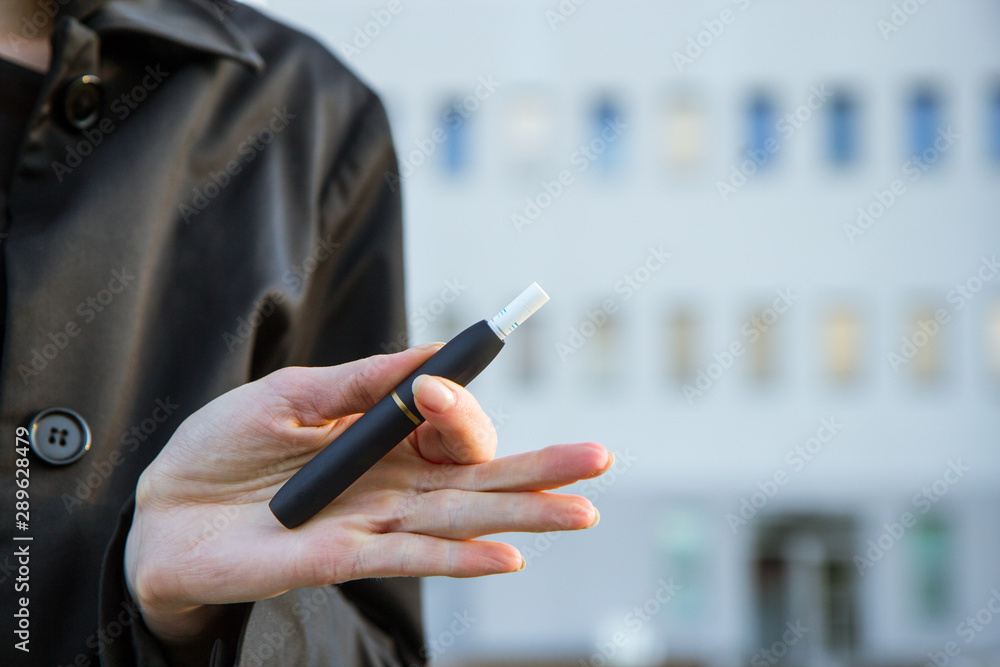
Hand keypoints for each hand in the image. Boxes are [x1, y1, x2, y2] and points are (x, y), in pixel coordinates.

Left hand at [124, 343, 609, 653]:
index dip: (461, 403)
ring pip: (462, 519)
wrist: (166, 509)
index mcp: (384, 436)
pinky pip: (411, 558)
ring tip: (582, 511)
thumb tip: (433, 351)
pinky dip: (459, 558)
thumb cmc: (225, 447)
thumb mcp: (291, 394)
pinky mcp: (343, 558)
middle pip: (480, 477)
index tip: (446, 383)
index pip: (451, 423)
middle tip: (599, 459)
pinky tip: (508, 555)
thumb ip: (362, 381)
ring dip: (523, 515)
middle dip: (542, 469)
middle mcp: (393, 482)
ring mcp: (374, 522)